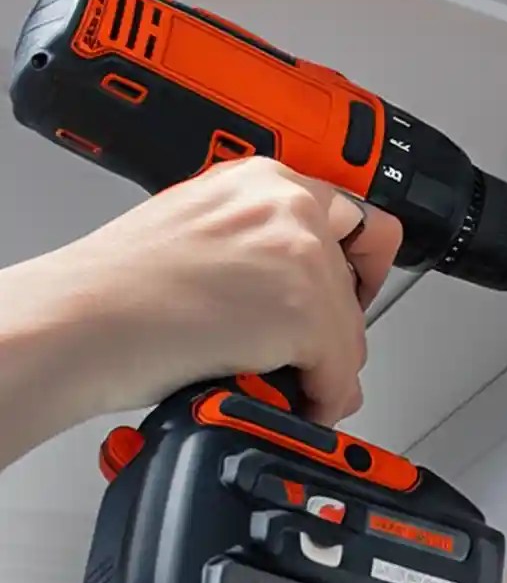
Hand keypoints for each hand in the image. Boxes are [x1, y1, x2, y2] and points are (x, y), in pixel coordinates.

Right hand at [48, 157, 399, 424]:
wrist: (75, 321)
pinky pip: (337, 372)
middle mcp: (288, 205)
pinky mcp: (304, 310)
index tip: (350, 293)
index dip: (356, 267)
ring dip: (324, 367)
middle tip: (301, 352)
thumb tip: (296, 295)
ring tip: (284, 382)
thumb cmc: (115, 289)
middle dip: (333, 325)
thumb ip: (261, 249)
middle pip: (354, 281)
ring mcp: (300, 255)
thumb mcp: (204, 233)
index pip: (354, 219)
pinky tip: (285, 401)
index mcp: (264, 180)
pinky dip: (319, 399)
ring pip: (350, 330)